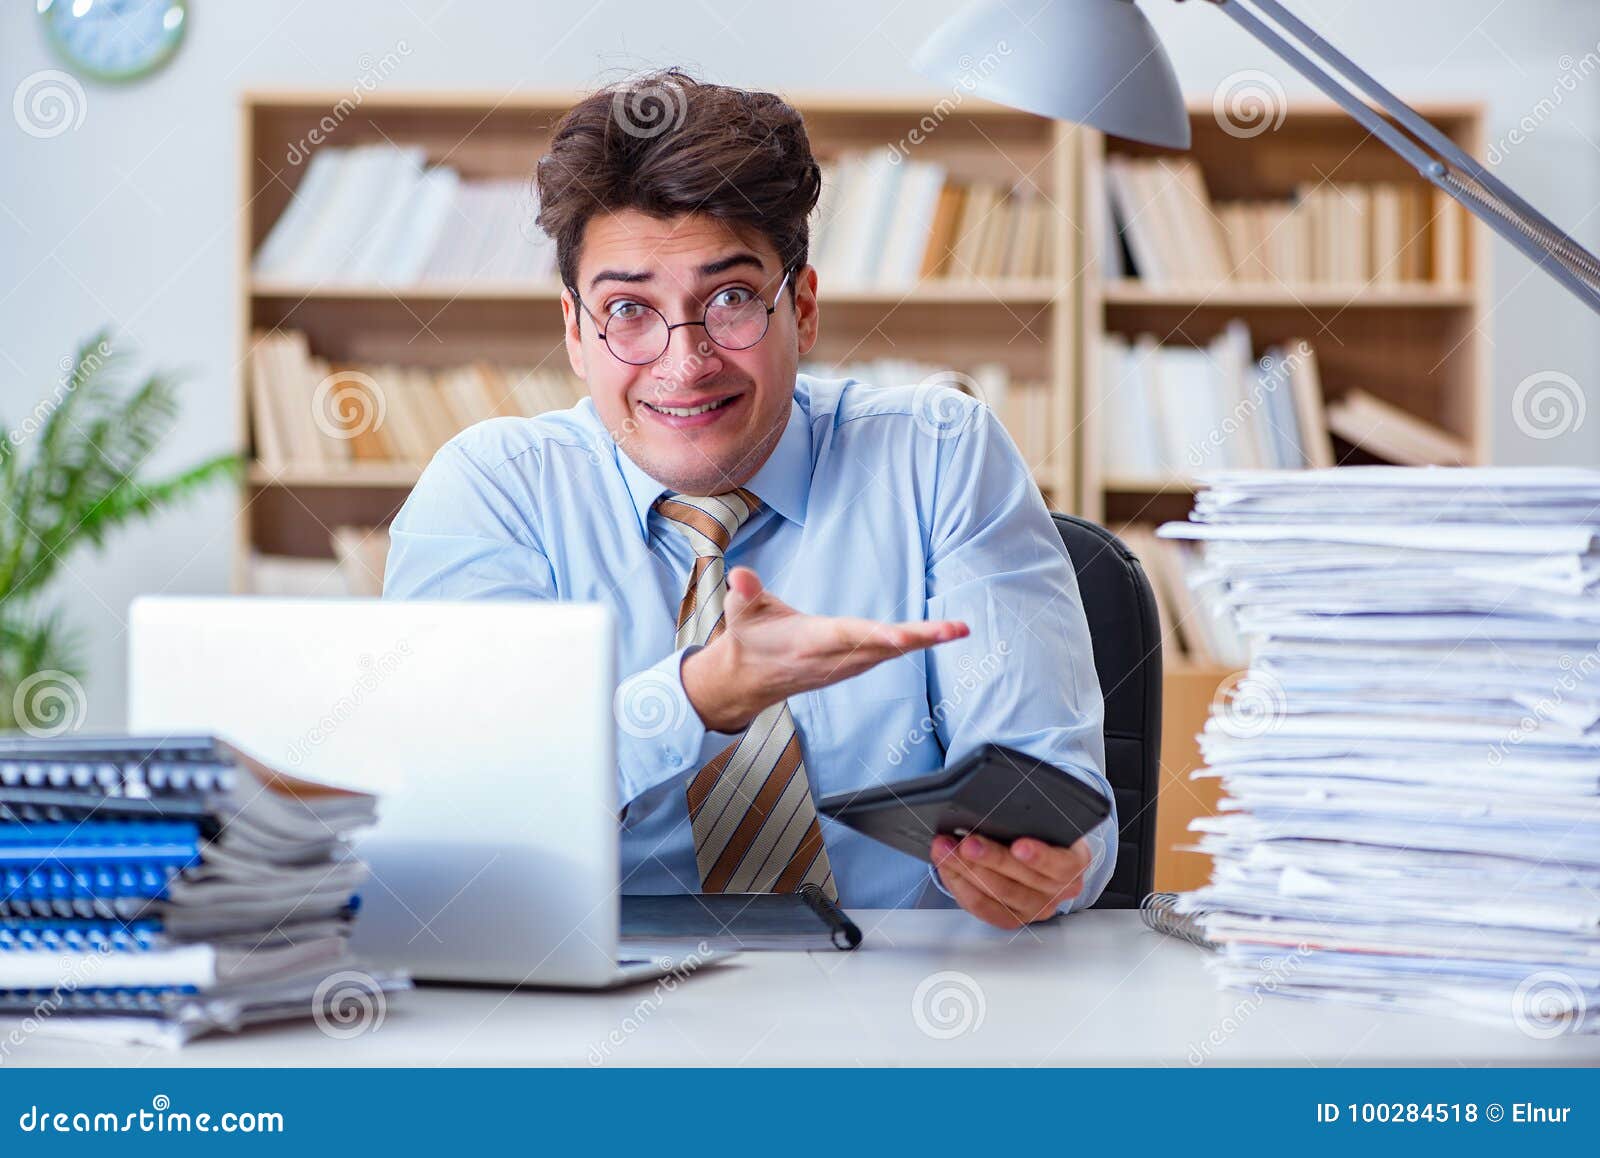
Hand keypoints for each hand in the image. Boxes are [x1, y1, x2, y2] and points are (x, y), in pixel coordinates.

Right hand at [681, 565, 968, 731]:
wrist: (747, 681)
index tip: (903, 636)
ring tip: (959, 629)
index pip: (845, 637)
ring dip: (926, 641)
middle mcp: (831, 658)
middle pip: (881, 647)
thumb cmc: (748, 637)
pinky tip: (941, 635)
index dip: (875, 636)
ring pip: (891, 653)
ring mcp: (844, 666)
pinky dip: (916, 644)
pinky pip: (890, 655)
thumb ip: (744, 592)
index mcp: (806, 642)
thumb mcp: (738, 613)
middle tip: (956, 629)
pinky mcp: (853, 666)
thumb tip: (741, 575)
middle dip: (919, 638)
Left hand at [932, 833, 1090, 929]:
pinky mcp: (1012, 918)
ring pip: (998, 893)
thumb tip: (997, 808)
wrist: (1042, 853)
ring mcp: (1035, 908)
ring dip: (966, 870)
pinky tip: (948, 869)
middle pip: (1022, 880)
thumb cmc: (1042, 832)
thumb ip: (1030, 818)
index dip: (1039, 856)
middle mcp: (1058, 891)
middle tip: (966, 843)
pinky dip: (961, 887)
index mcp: (1073, 862)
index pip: (1060, 864)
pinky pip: (983, 908)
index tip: (1018, 845)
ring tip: (946, 850)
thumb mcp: (1046, 820)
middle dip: (989, 859)